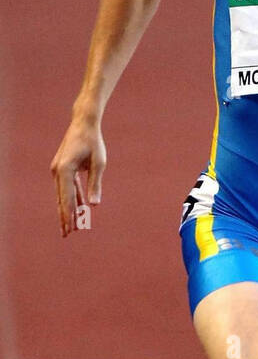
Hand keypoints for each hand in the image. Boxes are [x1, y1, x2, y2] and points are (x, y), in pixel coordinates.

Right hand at [50, 118, 105, 236]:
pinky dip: (74, 198)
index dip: (69, 214)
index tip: (70, 228)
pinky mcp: (63, 168)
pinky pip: (69, 187)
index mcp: (65, 169)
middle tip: (67, 235)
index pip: (67, 197)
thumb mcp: (99, 163)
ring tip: (73, 226)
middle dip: (65, 217)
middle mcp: (58, 171)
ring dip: (70, 210)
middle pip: (62, 199)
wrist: (84, 123)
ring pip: (64, 195)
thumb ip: (95, 184)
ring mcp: (58, 169)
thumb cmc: (93, 142)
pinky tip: (80, 210)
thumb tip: (94, 205)